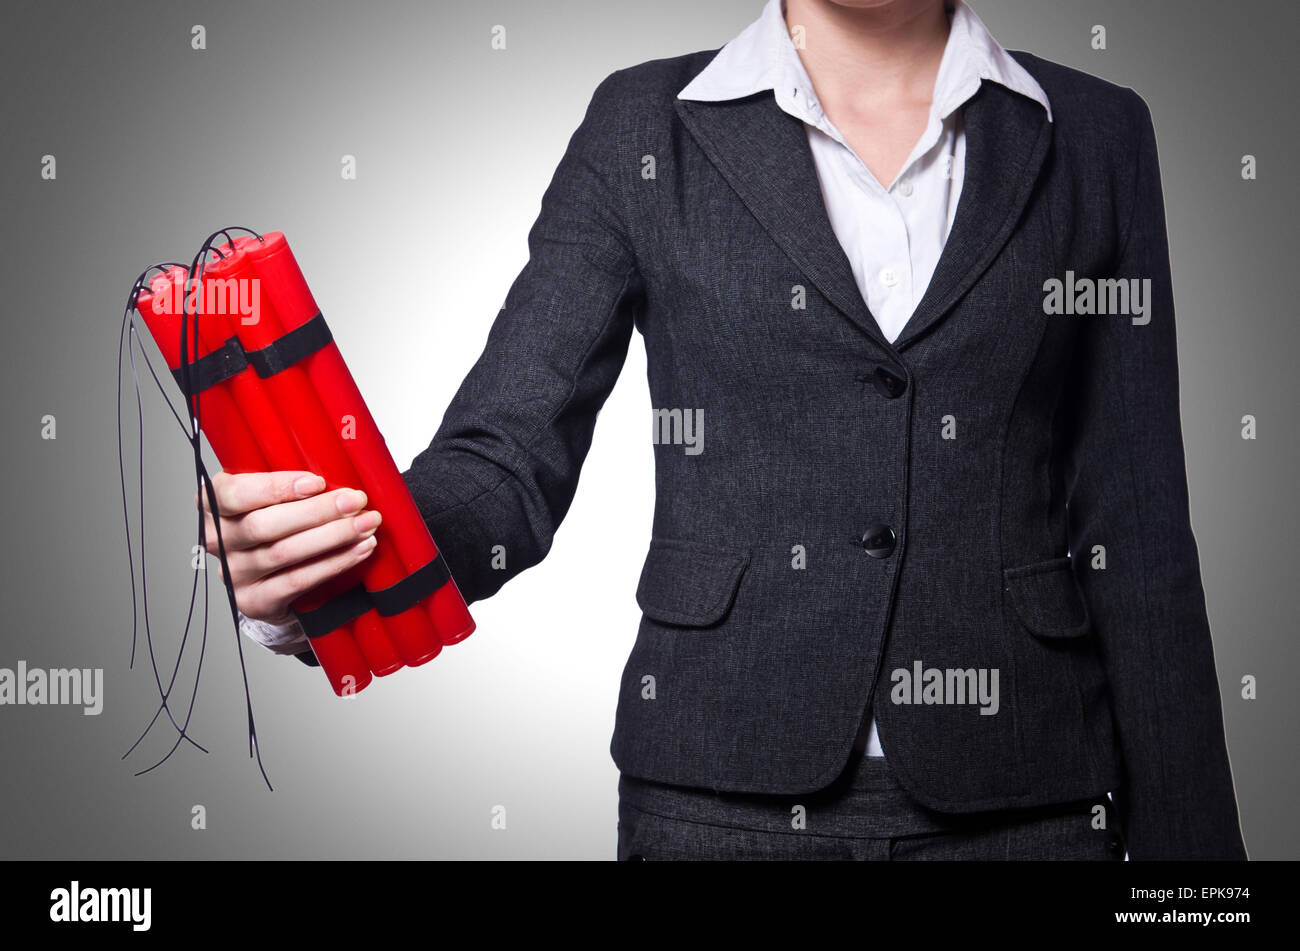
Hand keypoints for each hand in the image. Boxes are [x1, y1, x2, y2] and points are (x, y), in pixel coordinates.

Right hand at [197, 471, 379, 625]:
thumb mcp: (271, 496)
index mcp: (213, 503)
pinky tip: (359, 549)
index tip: (317, 482)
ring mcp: (234, 573)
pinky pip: (297, 581)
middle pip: (264, 525)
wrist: (270, 578)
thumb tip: (338, 466)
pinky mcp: (254, 600)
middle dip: (317, 511)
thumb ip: (291, 483)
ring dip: (332, 536)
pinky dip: (334, 563)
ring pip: (284, 552)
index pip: (234, 493)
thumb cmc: (275, 522)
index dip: (277, 487)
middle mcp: (217, 539)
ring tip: (365, 524)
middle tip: (355, 501)